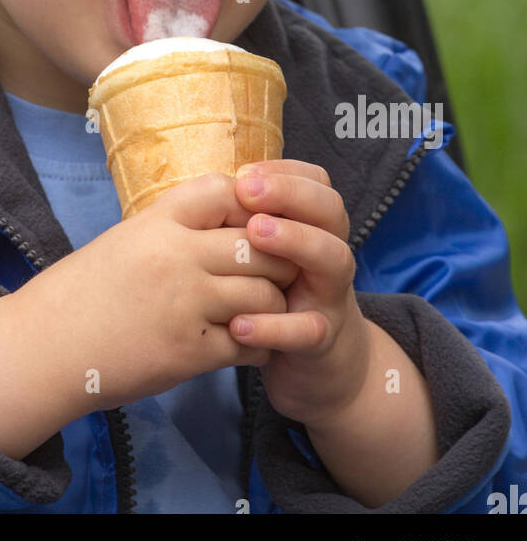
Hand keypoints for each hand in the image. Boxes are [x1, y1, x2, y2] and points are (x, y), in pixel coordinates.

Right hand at [7, 171, 300, 420]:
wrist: (44, 348)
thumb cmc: (84, 293)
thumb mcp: (126, 240)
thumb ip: (175, 228)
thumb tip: (233, 220)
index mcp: (156, 220)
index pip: (227, 190)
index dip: (250, 205)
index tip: (251, 226)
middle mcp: (176, 255)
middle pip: (259, 243)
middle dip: (277, 259)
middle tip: (277, 273)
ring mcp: (185, 304)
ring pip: (265, 294)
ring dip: (273, 305)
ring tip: (264, 311)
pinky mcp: (190, 352)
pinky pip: (252, 342)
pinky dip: (259, 343)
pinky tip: (246, 342)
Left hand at [229, 159, 371, 428]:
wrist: (318, 368)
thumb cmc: (277, 296)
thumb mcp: (267, 255)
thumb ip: (247, 222)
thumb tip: (207, 186)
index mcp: (315, 228)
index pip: (316, 183)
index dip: (285, 172)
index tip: (245, 172)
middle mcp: (329, 255)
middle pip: (330, 211)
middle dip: (291, 195)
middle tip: (248, 192)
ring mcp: (330, 297)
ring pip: (333, 260)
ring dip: (296, 241)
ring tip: (254, 233)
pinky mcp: (322, 342)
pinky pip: (308, 331)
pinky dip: (275, 326)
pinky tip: (239, 322)